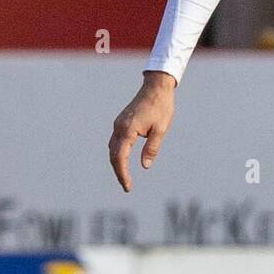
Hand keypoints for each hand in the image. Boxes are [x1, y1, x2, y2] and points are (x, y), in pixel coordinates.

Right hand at [109, 72, 175, 191]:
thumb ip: (151, 148)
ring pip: (112, 148)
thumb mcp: (160, 130)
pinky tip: (123, 159)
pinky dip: (117, 153)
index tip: (127, 186)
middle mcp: (119, 127)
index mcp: (127, 130)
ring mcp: (118, 124)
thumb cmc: (161, 107)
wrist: (156, 87)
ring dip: (117, 163)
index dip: (122, 174)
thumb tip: (145, 165)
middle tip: (127, 186)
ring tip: (125, 176)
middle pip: (113, 155)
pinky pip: (116, 141)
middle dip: (118, 172)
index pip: (120, 158)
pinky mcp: (121, 121)